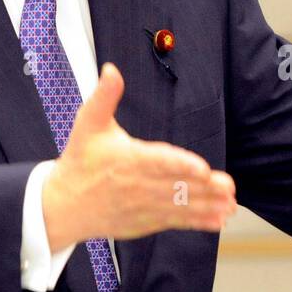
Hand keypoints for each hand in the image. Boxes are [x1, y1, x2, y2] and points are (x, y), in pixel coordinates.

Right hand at [43, 63, 236, 247]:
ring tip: (228, 205)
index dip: (180, 165)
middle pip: (174, 186)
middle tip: (227, 187)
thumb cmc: (80, 162)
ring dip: (206, 206)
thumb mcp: (88, 124)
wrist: (63, 206)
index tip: (201, 168)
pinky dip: (197, 221)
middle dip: (203, 188)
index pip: (158, 162)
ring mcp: (143, 206)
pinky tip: (217, 220)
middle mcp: (138, 185)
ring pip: (179, 206)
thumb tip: (111, 69)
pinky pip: (175, 221)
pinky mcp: (147, 221)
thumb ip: (104, 97)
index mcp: (127, 159)